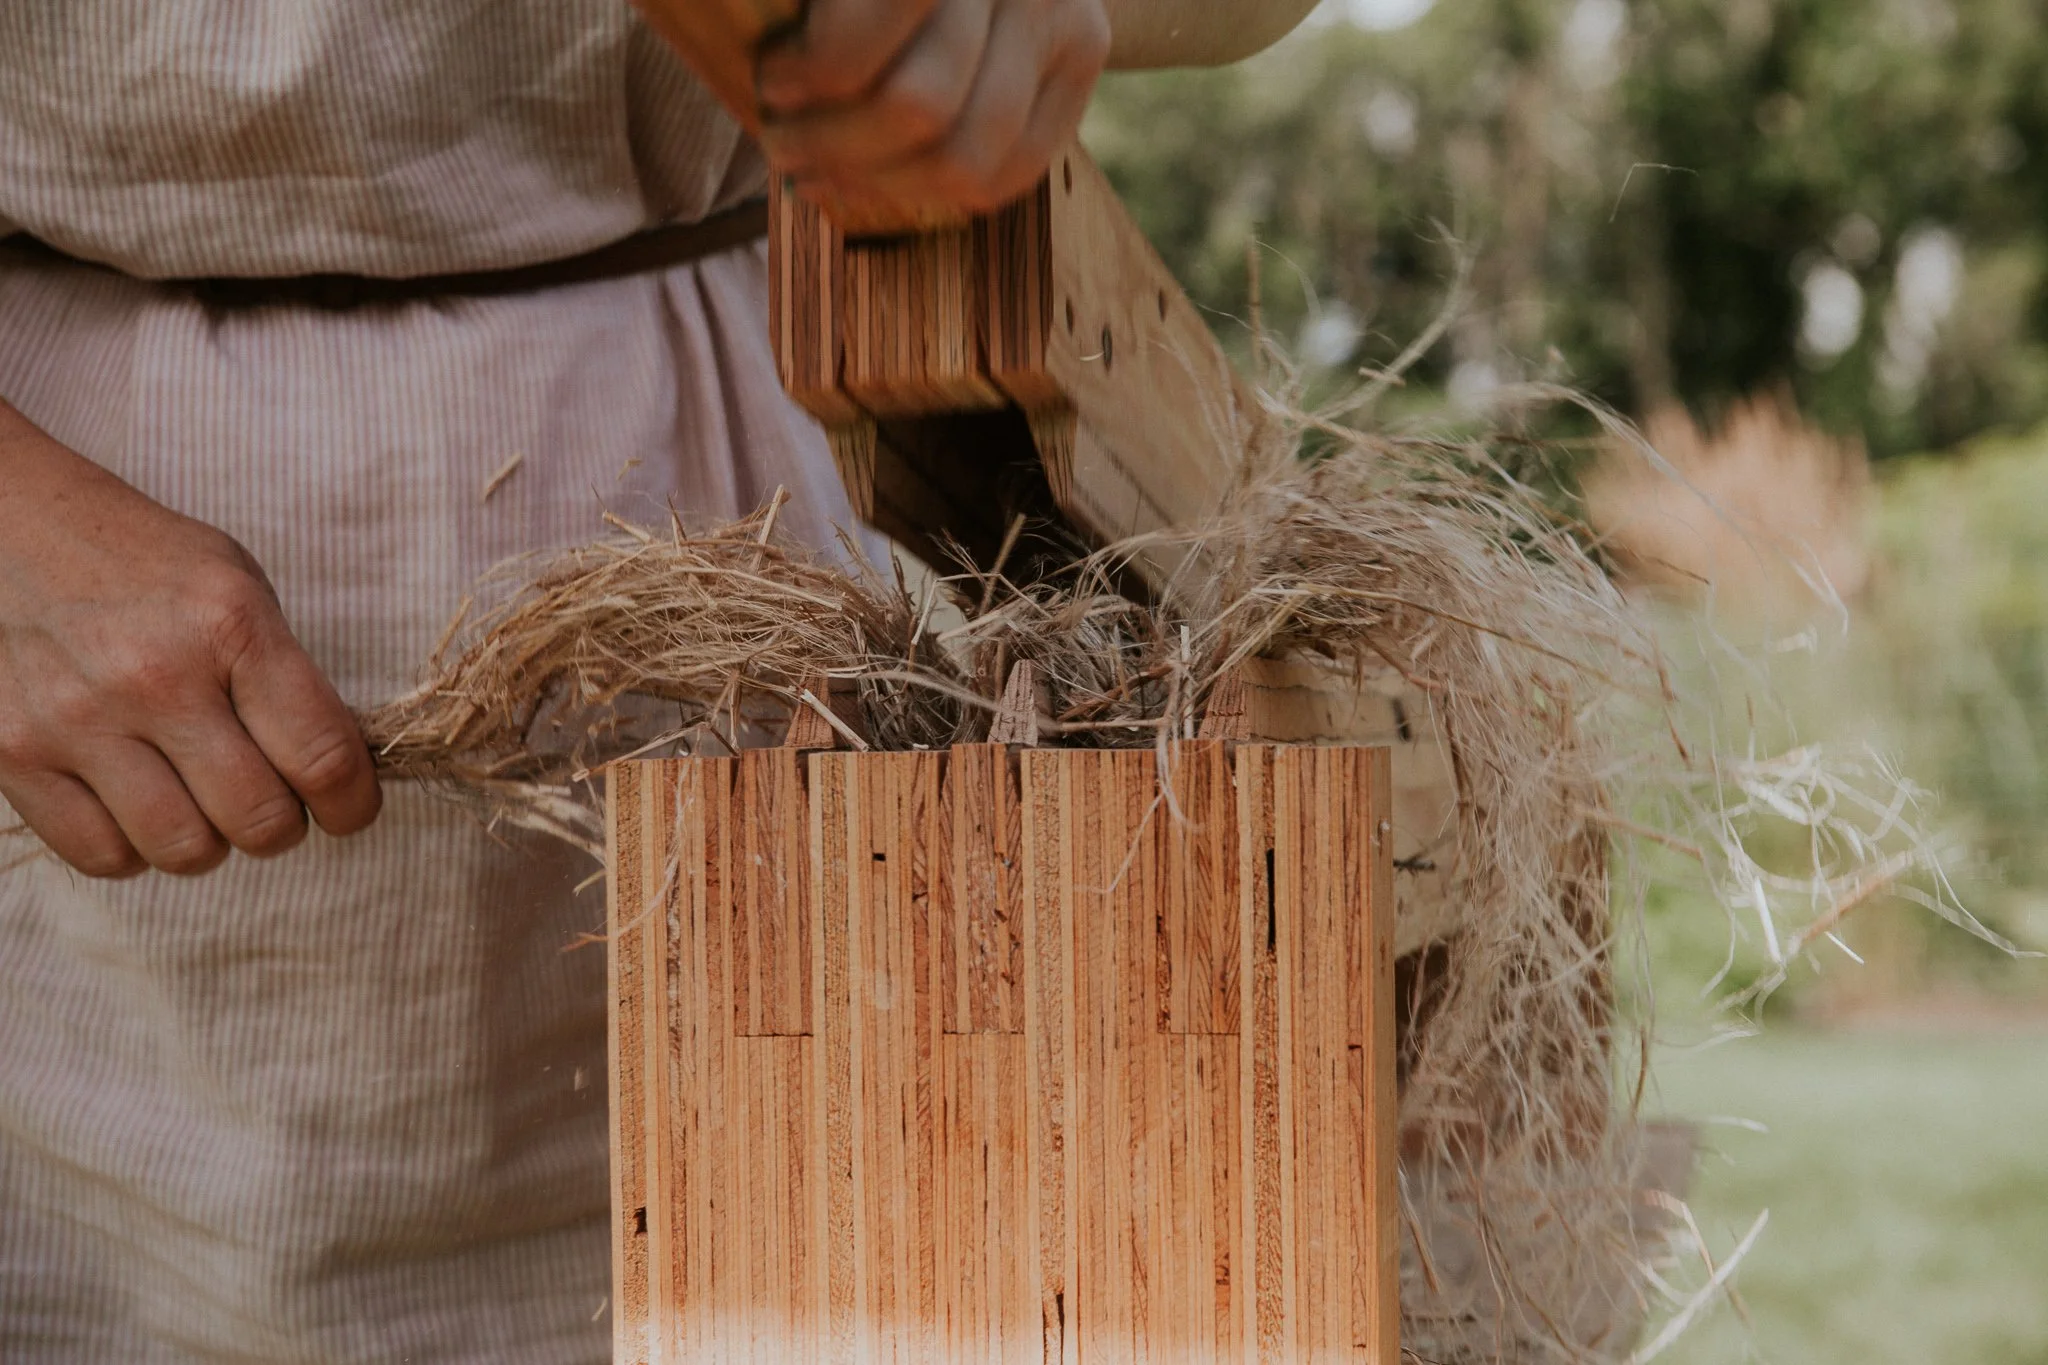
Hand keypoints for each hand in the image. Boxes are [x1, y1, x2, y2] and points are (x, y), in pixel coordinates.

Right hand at [0, 404, 379, 877]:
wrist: (10, 527)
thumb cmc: (143, 562)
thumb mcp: (237, 586)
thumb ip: (286, 676)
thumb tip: (338, 769)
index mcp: (228, 624)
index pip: (322, 756)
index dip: (352, 804)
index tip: (350, 811)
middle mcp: (155, 676)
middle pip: (259, 819)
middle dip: (282, 827)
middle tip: (272, 803)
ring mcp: (77, 719)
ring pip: (184, 850)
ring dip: (210, 842)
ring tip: (201, 802)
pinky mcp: (14, 754)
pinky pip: (103, 856)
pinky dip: (135, 849)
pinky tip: (139, 805)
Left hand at [753, 0, 1110, 215]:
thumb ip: (818, 16)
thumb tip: (767, 90)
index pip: (865, 36)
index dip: (818, 72)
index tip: (772, 83)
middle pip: (919, 105)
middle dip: (836, 144)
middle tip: (785, 147)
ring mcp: (1061, 6)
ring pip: (965, 155)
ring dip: (878, 182)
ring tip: (823, 173)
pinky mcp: (1086, 50)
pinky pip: (1011, 172)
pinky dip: (937, 193)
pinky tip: (884, 180)